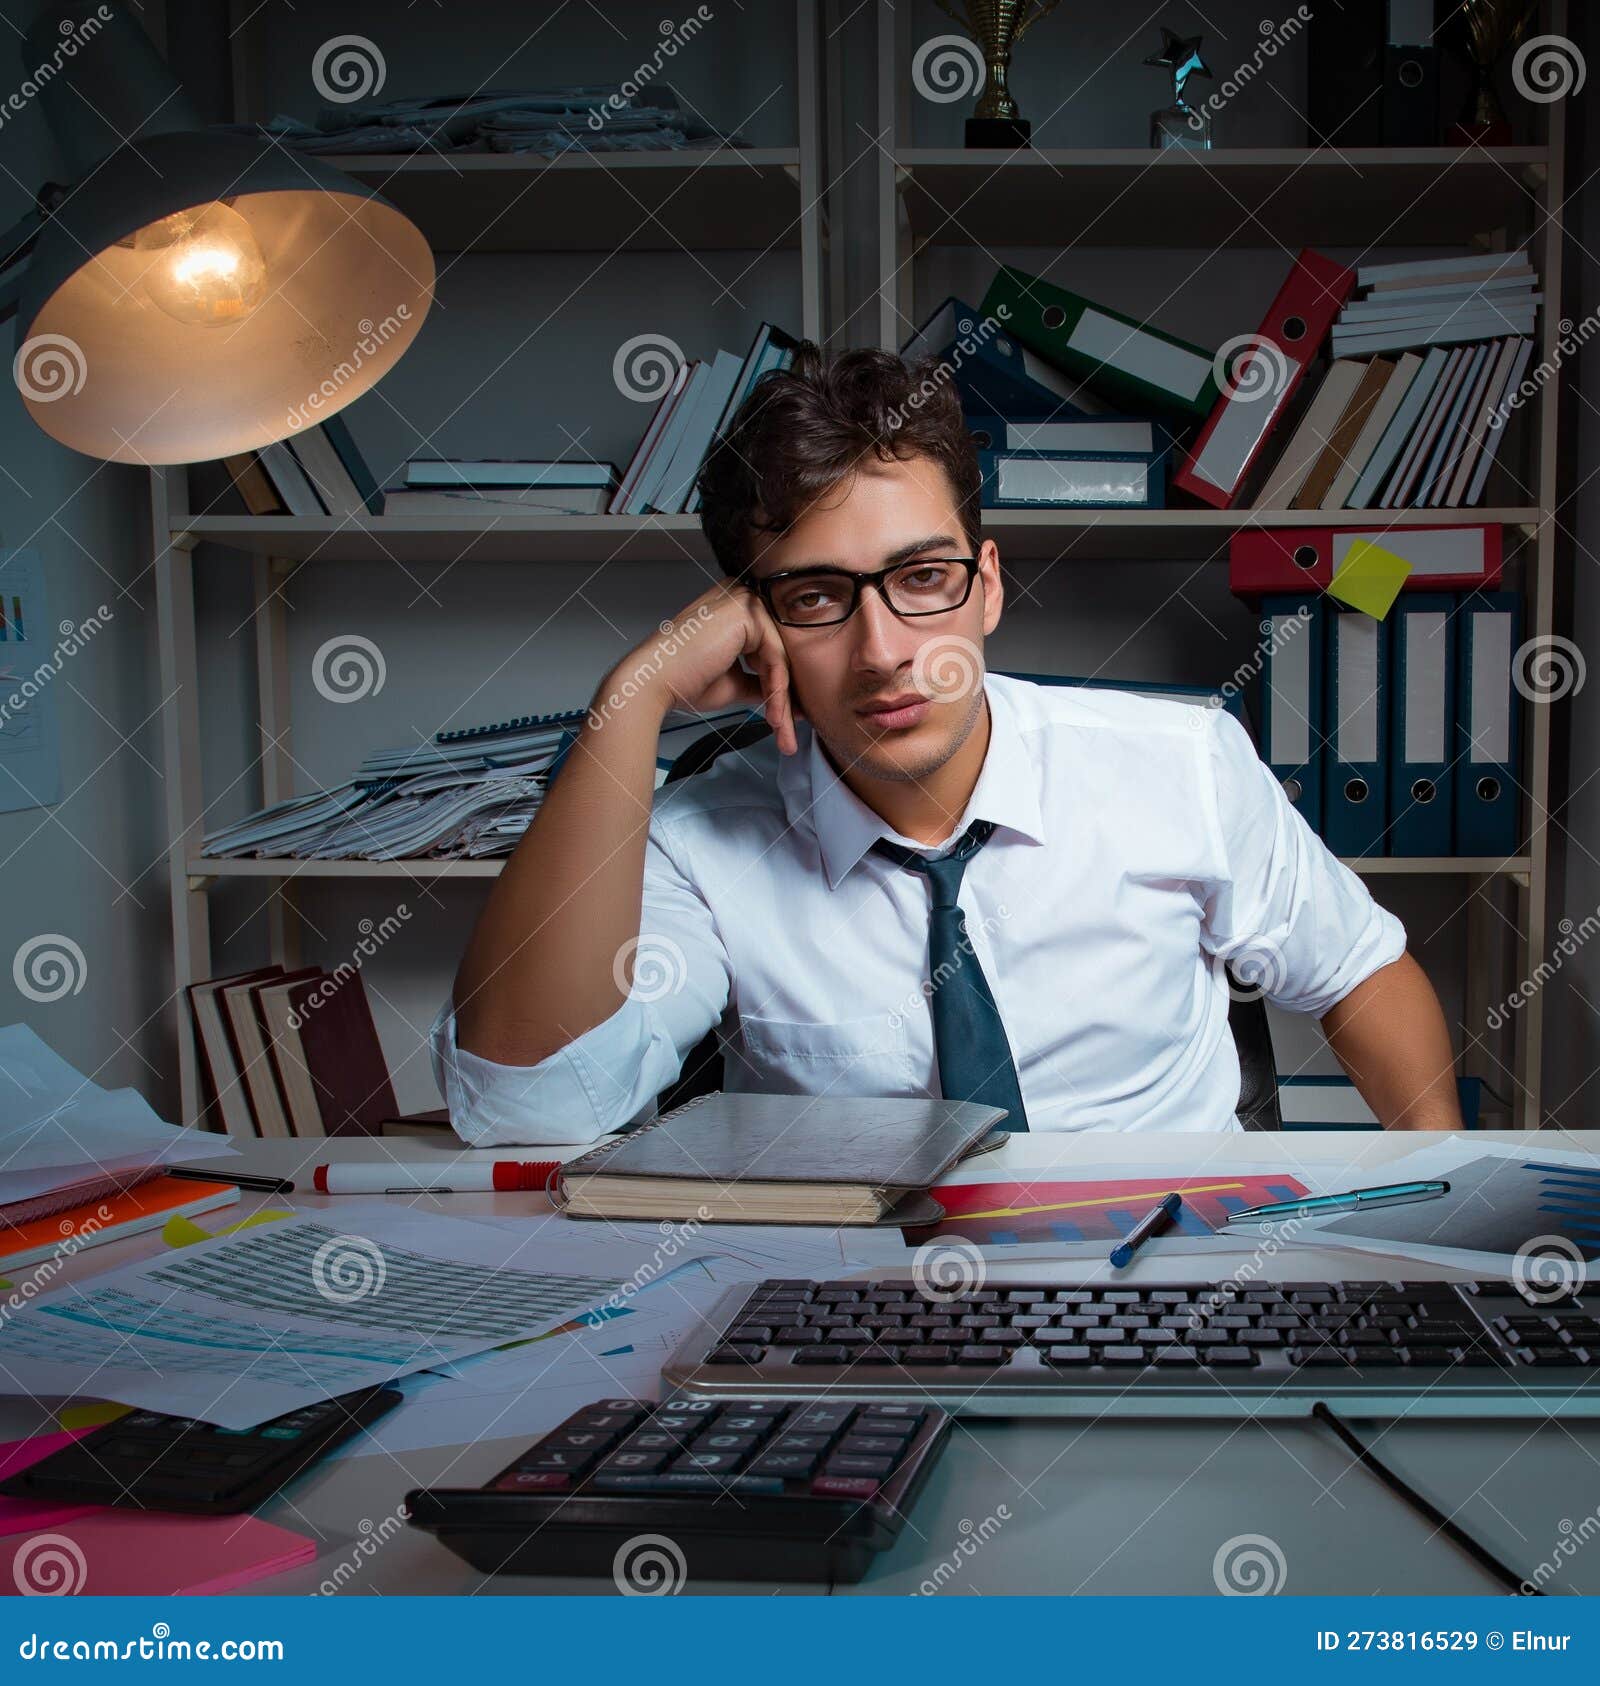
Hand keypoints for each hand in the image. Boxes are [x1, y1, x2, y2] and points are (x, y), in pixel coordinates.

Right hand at [612, 579, 802, 755]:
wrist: (653, 682)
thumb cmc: (682, 679)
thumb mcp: (733, 681)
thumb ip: (760, 682)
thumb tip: (787, 699)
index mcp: (736, 608)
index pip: (770, 648)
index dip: (779, 685)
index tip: (786, 716)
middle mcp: (742, 597)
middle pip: (778, 651)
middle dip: (785, 695)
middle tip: (789, 730)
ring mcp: (745, 600)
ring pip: (780, 656)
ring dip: (782, 699)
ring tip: (782, 730)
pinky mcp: (747, 612)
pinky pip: (775, 656)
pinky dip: (777, 689)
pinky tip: (774, 713)